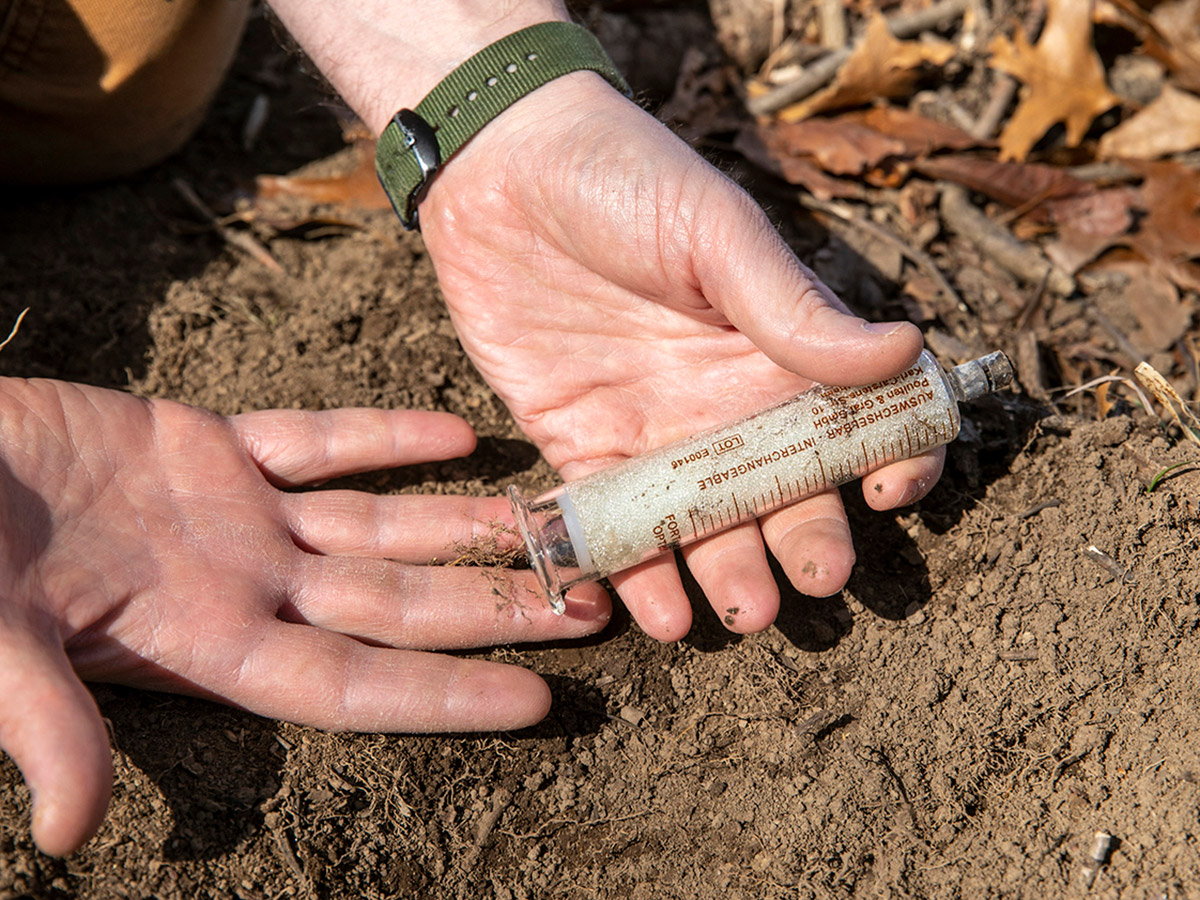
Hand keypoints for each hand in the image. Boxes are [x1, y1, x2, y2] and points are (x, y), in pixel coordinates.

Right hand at [0, 378, 609, 854]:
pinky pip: (313, 440)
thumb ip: (40, 720)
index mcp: (199, 643)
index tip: (540, 700)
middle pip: (395, 605)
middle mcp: (237, 585)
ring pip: (375, 524)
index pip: (350, 683)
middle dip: (491, 609)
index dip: (442, 694)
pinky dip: (381, 436)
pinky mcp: (204, 442)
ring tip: (555, 522)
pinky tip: (460, 436)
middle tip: (595, 607)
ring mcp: (230, 515)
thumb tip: (68, 838)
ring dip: (462, 526)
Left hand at [419, 74, 943, 639]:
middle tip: (813, 582)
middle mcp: (727, 407)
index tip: (890, 491)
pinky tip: (660, 613)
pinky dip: (638, 573)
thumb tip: (907, 354)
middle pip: (785, 495)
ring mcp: (657, 435)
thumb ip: (796, 308)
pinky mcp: (583, 450)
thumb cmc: (624, 178)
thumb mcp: (717, 234)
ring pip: (706, 527)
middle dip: (806, 543)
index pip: (860, 421)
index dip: (891, 461)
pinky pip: (618, 527)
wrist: (500, 168)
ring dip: (728, 575)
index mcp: (779, 352)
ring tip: (742, 611)